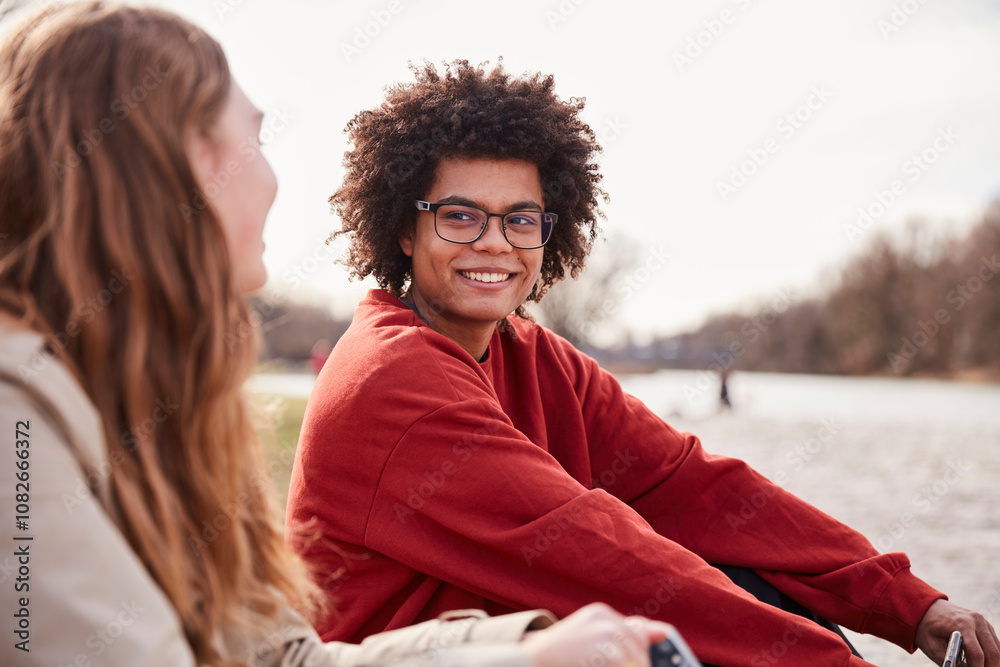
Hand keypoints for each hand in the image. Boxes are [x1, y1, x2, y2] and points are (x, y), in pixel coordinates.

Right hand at [521, 602, 673, 666]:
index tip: (632, 661)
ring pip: (639, 663)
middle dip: (631, 665)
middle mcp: (608, 621)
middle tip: (592, 662)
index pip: (638, 636)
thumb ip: (625, 634)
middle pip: (641, 653)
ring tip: (588, 664)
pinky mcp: (611, 656)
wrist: (525, 664)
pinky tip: (591, 666)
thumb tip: (664, 632)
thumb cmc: (555, 658)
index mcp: (601, 614)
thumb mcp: (589, 640)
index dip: (639, 656)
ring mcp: (610, 637)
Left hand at [915, 599, 999, 665]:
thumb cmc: (928, 628)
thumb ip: (949, 661)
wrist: (927, 609)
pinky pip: (995, 644)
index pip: (977, 654)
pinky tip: (982, 662)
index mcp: (961, 624)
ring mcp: (983, 622)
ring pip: (997, 650)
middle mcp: (976, 621)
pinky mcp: (986, 626)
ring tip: (978, 666)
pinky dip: (991, 655)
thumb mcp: (932, 646)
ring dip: (991, 663)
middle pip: (993, 653)